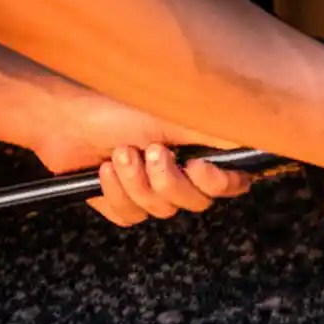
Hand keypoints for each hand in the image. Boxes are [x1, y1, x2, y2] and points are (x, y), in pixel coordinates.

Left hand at [31, 91, 253, 225]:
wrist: (63, 118)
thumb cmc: (120, 108)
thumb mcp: (178, 115)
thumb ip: (221, 133)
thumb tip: (260, 139)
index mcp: (202, 153)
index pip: (233, 184)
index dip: (219, 183)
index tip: (197, 166)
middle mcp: (182, 174)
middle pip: (196, 202)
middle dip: (168, 180)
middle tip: (149, 151)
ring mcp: (152, 192)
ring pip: (161, 210)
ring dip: (136, 183)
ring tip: (119, 153)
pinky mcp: (123, 204)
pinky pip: (131, 216)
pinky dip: (115, 193)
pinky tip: (103, 170)